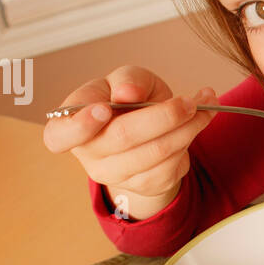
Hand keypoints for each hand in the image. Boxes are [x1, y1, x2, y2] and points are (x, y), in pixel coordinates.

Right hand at [42, 65, 217, 204]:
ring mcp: (115, 175)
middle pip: (124, 137)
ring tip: (202, 105)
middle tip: (189, 100)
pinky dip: (191, 139)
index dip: (80, 124)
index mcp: (70, 125)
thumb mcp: (126, 79)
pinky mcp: (144, 185)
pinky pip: (172, 165)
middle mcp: (88, 154)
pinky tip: (198, 122)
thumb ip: (128, 79)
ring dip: (187, 127)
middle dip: (163, 115)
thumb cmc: (128, 100)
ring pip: (156, 152)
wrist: (148, 131)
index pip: (61, 135)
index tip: (104, 108)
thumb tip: (128, 92)